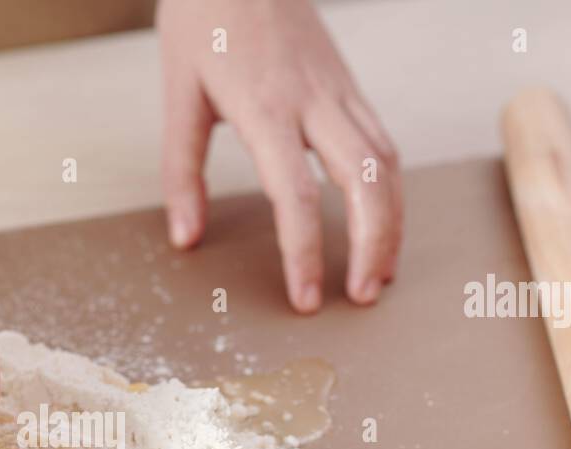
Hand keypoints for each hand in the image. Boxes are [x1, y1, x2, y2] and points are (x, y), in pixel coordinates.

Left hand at [157, 0, 402, 310]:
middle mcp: (315, 101)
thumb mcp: (179, 94)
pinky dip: (389, 189)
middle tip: (362, 297)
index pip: (296, 196)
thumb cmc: (204, 18)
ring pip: (387, 163)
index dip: (304, 253)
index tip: (304, 299)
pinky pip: (383, 142)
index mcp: (266, 109)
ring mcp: (339, 90)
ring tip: (379, 272)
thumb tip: (186, 238)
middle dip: (373, 246)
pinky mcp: (348, 84)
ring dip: (391, 223)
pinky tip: (379, 220)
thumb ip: (182, 171)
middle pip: (366, 183)